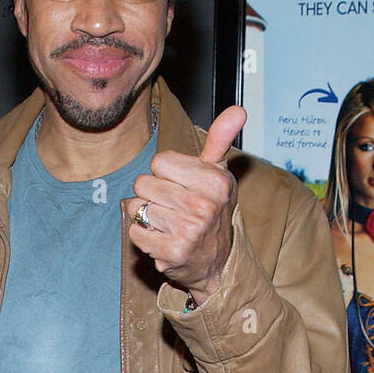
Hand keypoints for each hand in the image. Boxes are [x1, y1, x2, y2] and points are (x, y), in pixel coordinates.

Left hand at [127, 105, 246, 300]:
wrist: (217, 262)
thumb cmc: (212, 210)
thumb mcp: (219, 174)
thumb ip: (220, 140)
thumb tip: (238, 110)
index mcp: (215, 181)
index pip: (160, 161)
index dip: (165, 173)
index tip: (181, 186)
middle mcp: (204, 205)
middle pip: (144, 183)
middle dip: (153, 194)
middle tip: (174, 208)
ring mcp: (188, 231)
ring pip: (137, 207)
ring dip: (147, 216)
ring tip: (169, 224)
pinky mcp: (172, 252)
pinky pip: (135, 231)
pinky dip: (144, 236)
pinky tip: (163, 239)